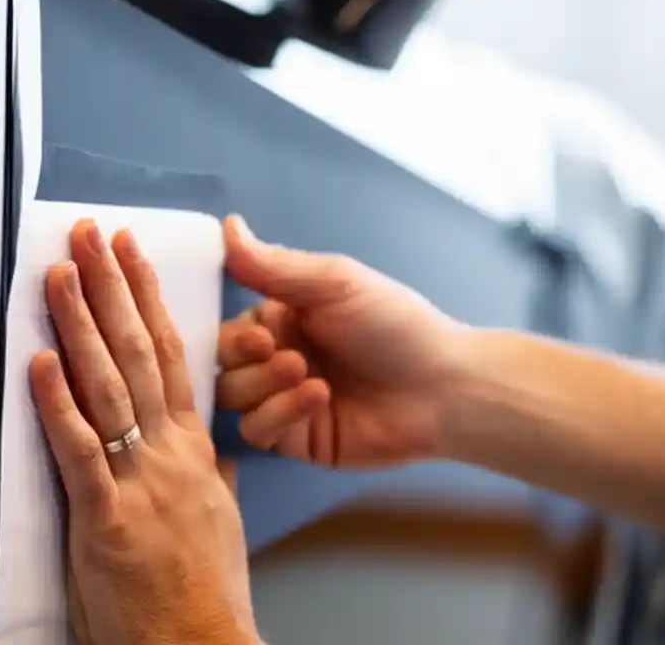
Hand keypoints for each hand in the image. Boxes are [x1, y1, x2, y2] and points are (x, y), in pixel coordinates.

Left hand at [31, 219, 258, 644]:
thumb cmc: (202, 593)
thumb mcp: (215, 521)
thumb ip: (207, 476)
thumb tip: (212, 446)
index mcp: (194, 450)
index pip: (174, 355)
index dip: (150, 297)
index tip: (133, 251)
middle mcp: (173, 454)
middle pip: (142, 353)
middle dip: (112, 287)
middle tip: (90, 232)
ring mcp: (143, 484)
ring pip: (110, 387)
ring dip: (80, 324)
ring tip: (59, 272)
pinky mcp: (108, 520)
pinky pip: (80, 451)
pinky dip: (57, 404)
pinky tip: (37, 361)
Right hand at [218, 215, 466, 467]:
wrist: (443, 388)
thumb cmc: (395, 325)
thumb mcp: (333, 283)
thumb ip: (273, 264)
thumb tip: (227, 225)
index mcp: (282, 319)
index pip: (227, 325)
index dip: (234, 333)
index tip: (264, 331)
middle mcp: (275, 358)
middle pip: (221, 364)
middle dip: (243, 359)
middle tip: (283, 353)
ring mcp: (282, 401)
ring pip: (232, 397)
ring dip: (263, 385)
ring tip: (306, 374)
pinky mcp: (295, 439)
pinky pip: (256, 431)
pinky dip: (278, 414)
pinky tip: (318, 398)